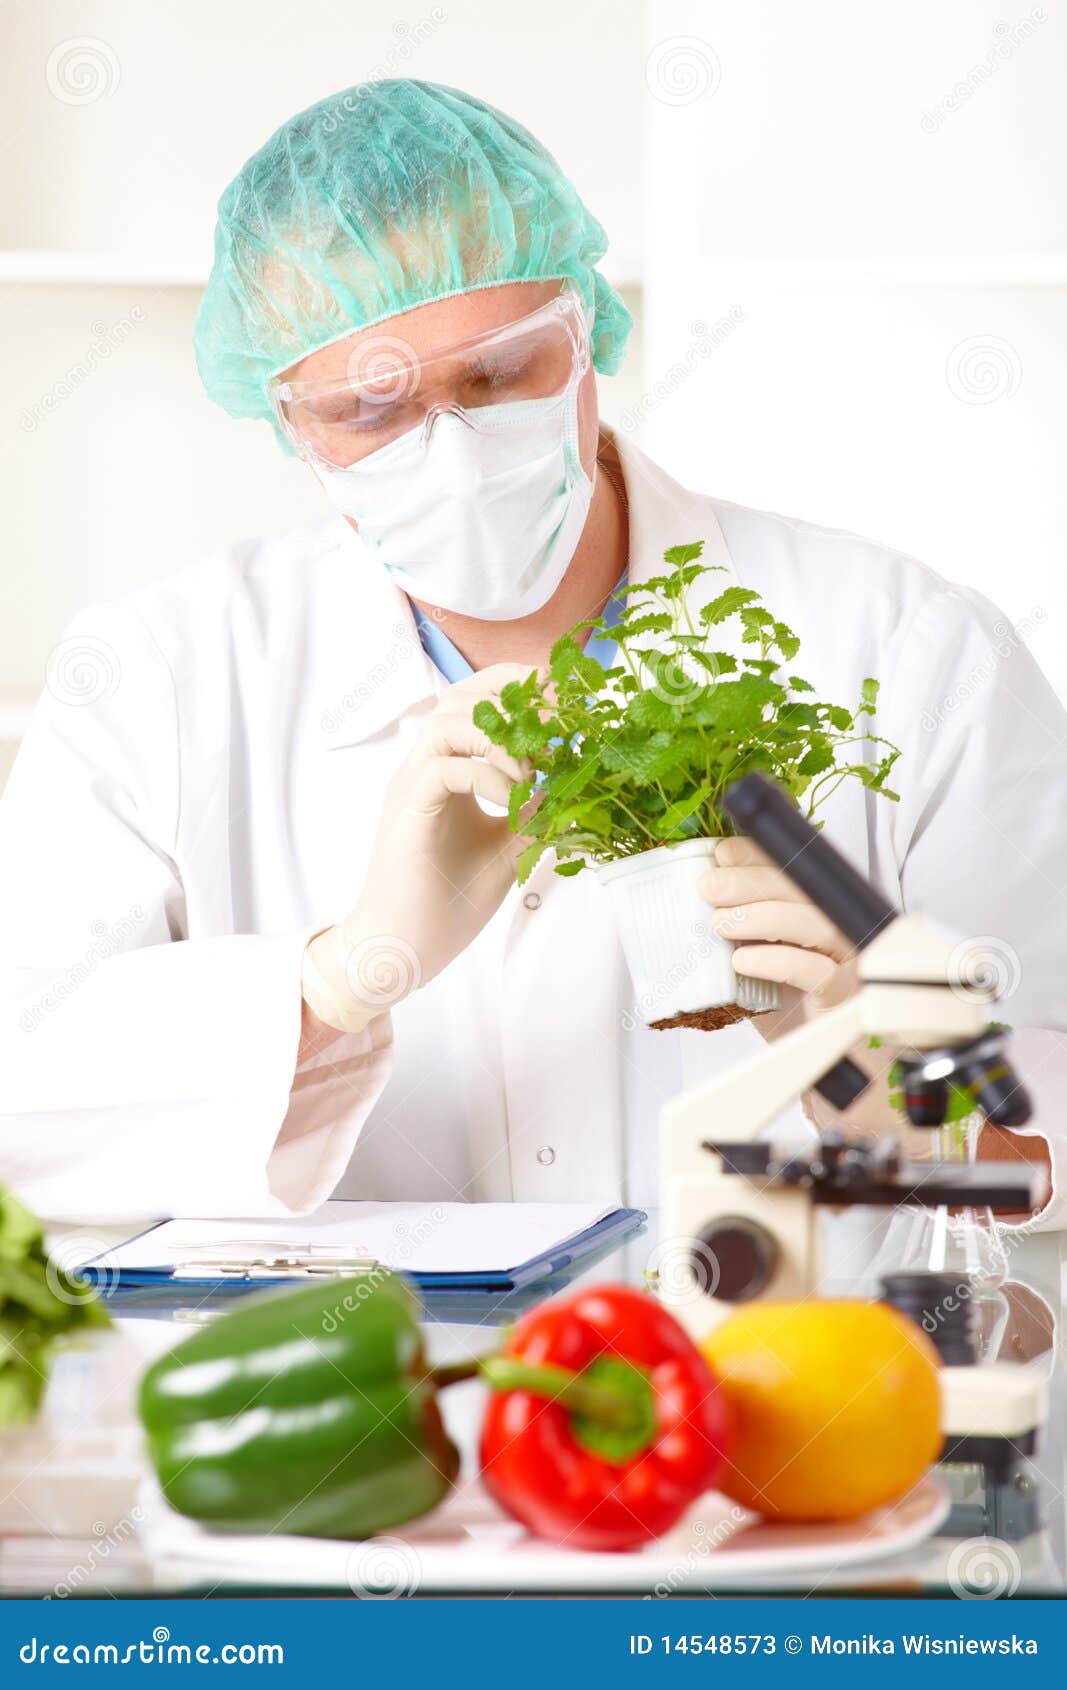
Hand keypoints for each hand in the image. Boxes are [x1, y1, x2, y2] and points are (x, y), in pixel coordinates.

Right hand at [303, 664, 534, 1031]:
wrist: (402, 949)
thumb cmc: (445, 904)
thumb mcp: (504, 849)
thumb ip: (530, 813)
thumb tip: (568, 782)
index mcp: (445, 772)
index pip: (470, 704)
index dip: (511, 688)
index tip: (556, 695)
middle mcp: (423, 769)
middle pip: (455, 698)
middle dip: (509, 696)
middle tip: (554, 717)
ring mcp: (411, 787)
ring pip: (444, 723)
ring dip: (497, 738)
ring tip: (530, 772)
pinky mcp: (407, 812)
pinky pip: (443, 769)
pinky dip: (484, 776)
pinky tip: (509, 801)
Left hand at [699, 836, 854, 1028]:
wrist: (808, 1054)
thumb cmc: (780, 1000)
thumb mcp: (751, 951)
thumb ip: (737, 922)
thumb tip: (702, 888)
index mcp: (817, 908)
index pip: (792, 869)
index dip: (759, 856)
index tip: (722, 854)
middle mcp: (838, 926)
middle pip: (803, 889)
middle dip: (751, 882)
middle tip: (710, 888)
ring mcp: (846, 960)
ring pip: (813, 923)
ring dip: (761, 916)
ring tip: (720, 924)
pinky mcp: (844, 995)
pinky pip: (816, 972)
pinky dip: (775, 961)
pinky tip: (741, 962)